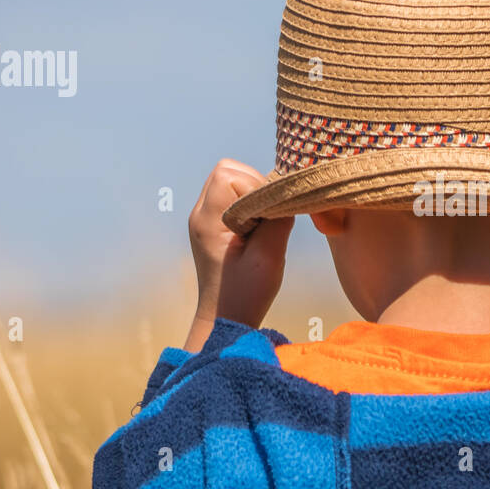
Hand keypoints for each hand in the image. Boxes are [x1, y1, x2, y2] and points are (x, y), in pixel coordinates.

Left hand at [183, 159, 293, 350]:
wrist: (225, 319)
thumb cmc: (245, 293)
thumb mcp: (268, 258)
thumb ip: (278, 219)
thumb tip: (288, 193)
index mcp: (207, 220)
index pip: (228, 174)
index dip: (253, 188)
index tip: (262, 220)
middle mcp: (200, 213)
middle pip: (228, 169)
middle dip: (254, 186)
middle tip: (264, 220)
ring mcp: (205, 218)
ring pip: (232, 179)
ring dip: (254, 194)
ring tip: (260, 226)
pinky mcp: (214, 224)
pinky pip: (233, 195)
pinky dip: (251, 203)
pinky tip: (257, 229)